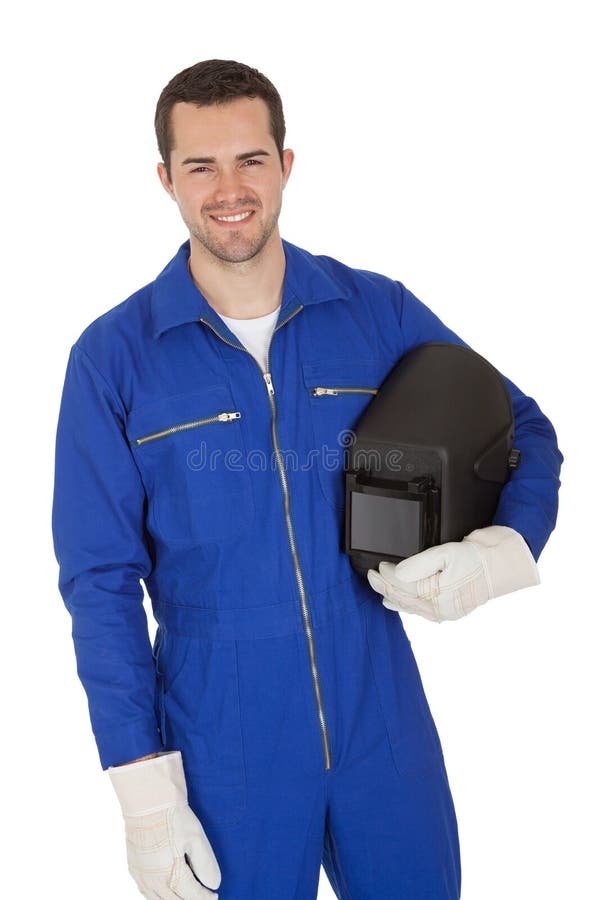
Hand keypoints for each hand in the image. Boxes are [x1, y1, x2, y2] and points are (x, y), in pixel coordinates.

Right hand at [109, 750, 220, 897]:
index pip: (192, 896)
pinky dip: (158, 895)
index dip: (205, 898)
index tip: (214, 896)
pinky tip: (166, 890)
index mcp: (171, 875)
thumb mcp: (196, 838)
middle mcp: (154, 881)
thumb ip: (205, 865)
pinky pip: (147, 892)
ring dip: (174, 899)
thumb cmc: (173, 817)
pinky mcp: (134, 869)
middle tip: (202, 896)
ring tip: (186, 894)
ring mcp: (141, 876)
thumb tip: (213, 885)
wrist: (146, 801)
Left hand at [367, 525, 539, 621]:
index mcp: (436, 595)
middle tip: (370, 576)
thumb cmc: (478, 559)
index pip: (402, 586)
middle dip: (384, 587)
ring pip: (410, 607)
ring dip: (393, 598)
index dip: (386, 576)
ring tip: (379, 591)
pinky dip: (408, 606)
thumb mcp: (446, 553)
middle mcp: (438, 608)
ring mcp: (444, 612)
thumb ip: (419, 564)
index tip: (377, 565)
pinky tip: (399, 603)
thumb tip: (397, 572)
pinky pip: (422, 611)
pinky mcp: (449, 611)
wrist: (503, 567)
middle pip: (403, 598)